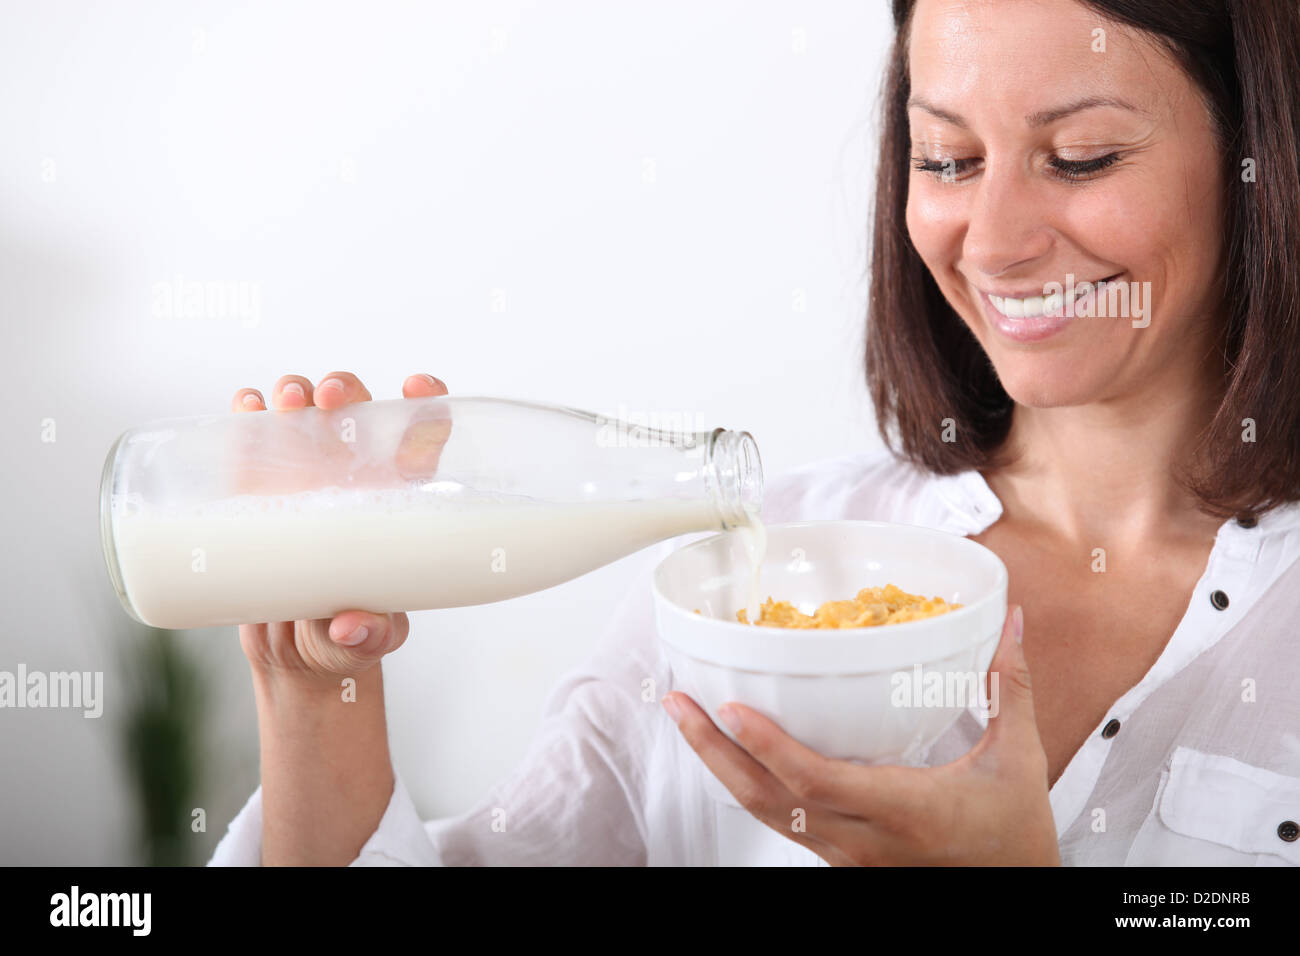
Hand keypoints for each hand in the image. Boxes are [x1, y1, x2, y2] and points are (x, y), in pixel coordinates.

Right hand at [230, 371, 447, 683]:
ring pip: (304, 410)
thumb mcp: (368, 640)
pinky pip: (252, 436)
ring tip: (285, 401)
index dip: (429, 402)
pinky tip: (246, 406)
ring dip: (296, 392)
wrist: (291, 653)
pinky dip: (248, 412)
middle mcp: (354, 476)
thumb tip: (352, 627)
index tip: (419, 388)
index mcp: (398, 498)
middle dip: (345, 389)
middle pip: (358, 410)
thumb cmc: (349, 638)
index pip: (424, 436)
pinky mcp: (256, 487)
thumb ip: (368, 635)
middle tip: (330, 401)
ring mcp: (304, 475)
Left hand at [662, 605, 1060, 864]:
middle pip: (768, 800)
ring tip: (690, 720)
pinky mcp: (842, 860)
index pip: (816, 782)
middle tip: (677, 703)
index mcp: (903, 810)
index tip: (731, 707)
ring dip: (722, 767)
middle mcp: (863, 840)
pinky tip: (733, 754)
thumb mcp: (1019, 760)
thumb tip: (1012, 623)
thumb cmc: (1016, 838)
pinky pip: (784, 822)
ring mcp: (846, 856)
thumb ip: (1009, 687)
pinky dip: (751, 784)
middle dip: (713, 751)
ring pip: (767, 815)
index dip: (768, 746)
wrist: (1016, 898)